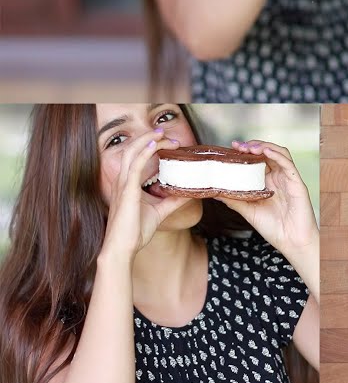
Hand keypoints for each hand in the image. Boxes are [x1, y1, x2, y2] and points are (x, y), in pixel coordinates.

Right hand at [101, 130, 187, 258]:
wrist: (122, 249)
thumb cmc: (134, 232)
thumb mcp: (159, 212)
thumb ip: (172, 201)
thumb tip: (189, 194)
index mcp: (128, 185)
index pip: (137, 157)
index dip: (150, 146)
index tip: (168, 143)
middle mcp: (123, 181)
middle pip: (132, 150)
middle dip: (148, 138)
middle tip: (166, 133)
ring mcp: (123, 185)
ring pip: (132, 152)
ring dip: (148, 140)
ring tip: (162, 133)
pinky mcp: (127, 191)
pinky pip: (135, 165)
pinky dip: (144, 152)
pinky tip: (154, 144)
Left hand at [218, 140, 317, 255]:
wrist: (292, 242)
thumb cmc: (274, 228)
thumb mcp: (248, 211)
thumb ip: (234, 200)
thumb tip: (214, 190)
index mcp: (268, 183)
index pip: (258, 161)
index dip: (246, 152)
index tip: (232, 148)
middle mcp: (279, 178)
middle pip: (268, 154)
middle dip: (253, 146)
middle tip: (238, 146)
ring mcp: (288, 179)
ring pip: (279, 154)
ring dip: (265, 146)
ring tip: (250, 147)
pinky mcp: (297, 183)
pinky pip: (288, 164)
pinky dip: (277, 155)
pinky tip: (265, 151)